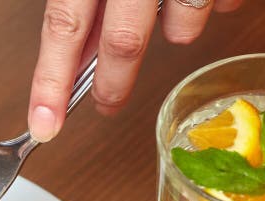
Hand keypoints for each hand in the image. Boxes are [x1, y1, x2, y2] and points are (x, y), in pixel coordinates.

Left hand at [28, 0, 243, 141]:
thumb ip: (82, 8)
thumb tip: (75, 57)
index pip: (62, 29)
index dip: (51, 82)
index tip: (44, 125)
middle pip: (122, 44)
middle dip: (113, 84)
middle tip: (106, 103)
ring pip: (182, 28)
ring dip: (174, 29)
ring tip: (167, 11)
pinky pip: (220, 4)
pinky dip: (209, 7)